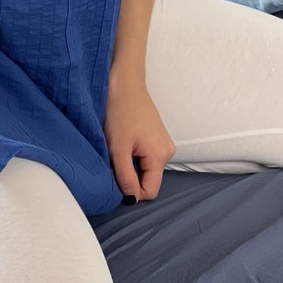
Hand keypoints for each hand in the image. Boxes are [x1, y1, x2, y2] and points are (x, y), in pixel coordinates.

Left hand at [103, 71, 175, 202]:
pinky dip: (135, 155)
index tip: (115, 177)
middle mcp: (167, 151)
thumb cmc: (120, 111)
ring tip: (120, 147)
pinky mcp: (158, 137)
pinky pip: (147, 157)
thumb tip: (131, 199)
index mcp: (160, 156)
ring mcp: (164, 143)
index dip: (131, 191)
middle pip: (149, 180)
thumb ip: (125, 176)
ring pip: (147, 169)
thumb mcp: (118, 148)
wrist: (125, 83)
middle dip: (131, 176)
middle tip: (115, 159)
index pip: (150, 191)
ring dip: (132, 165)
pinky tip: (125, 141)